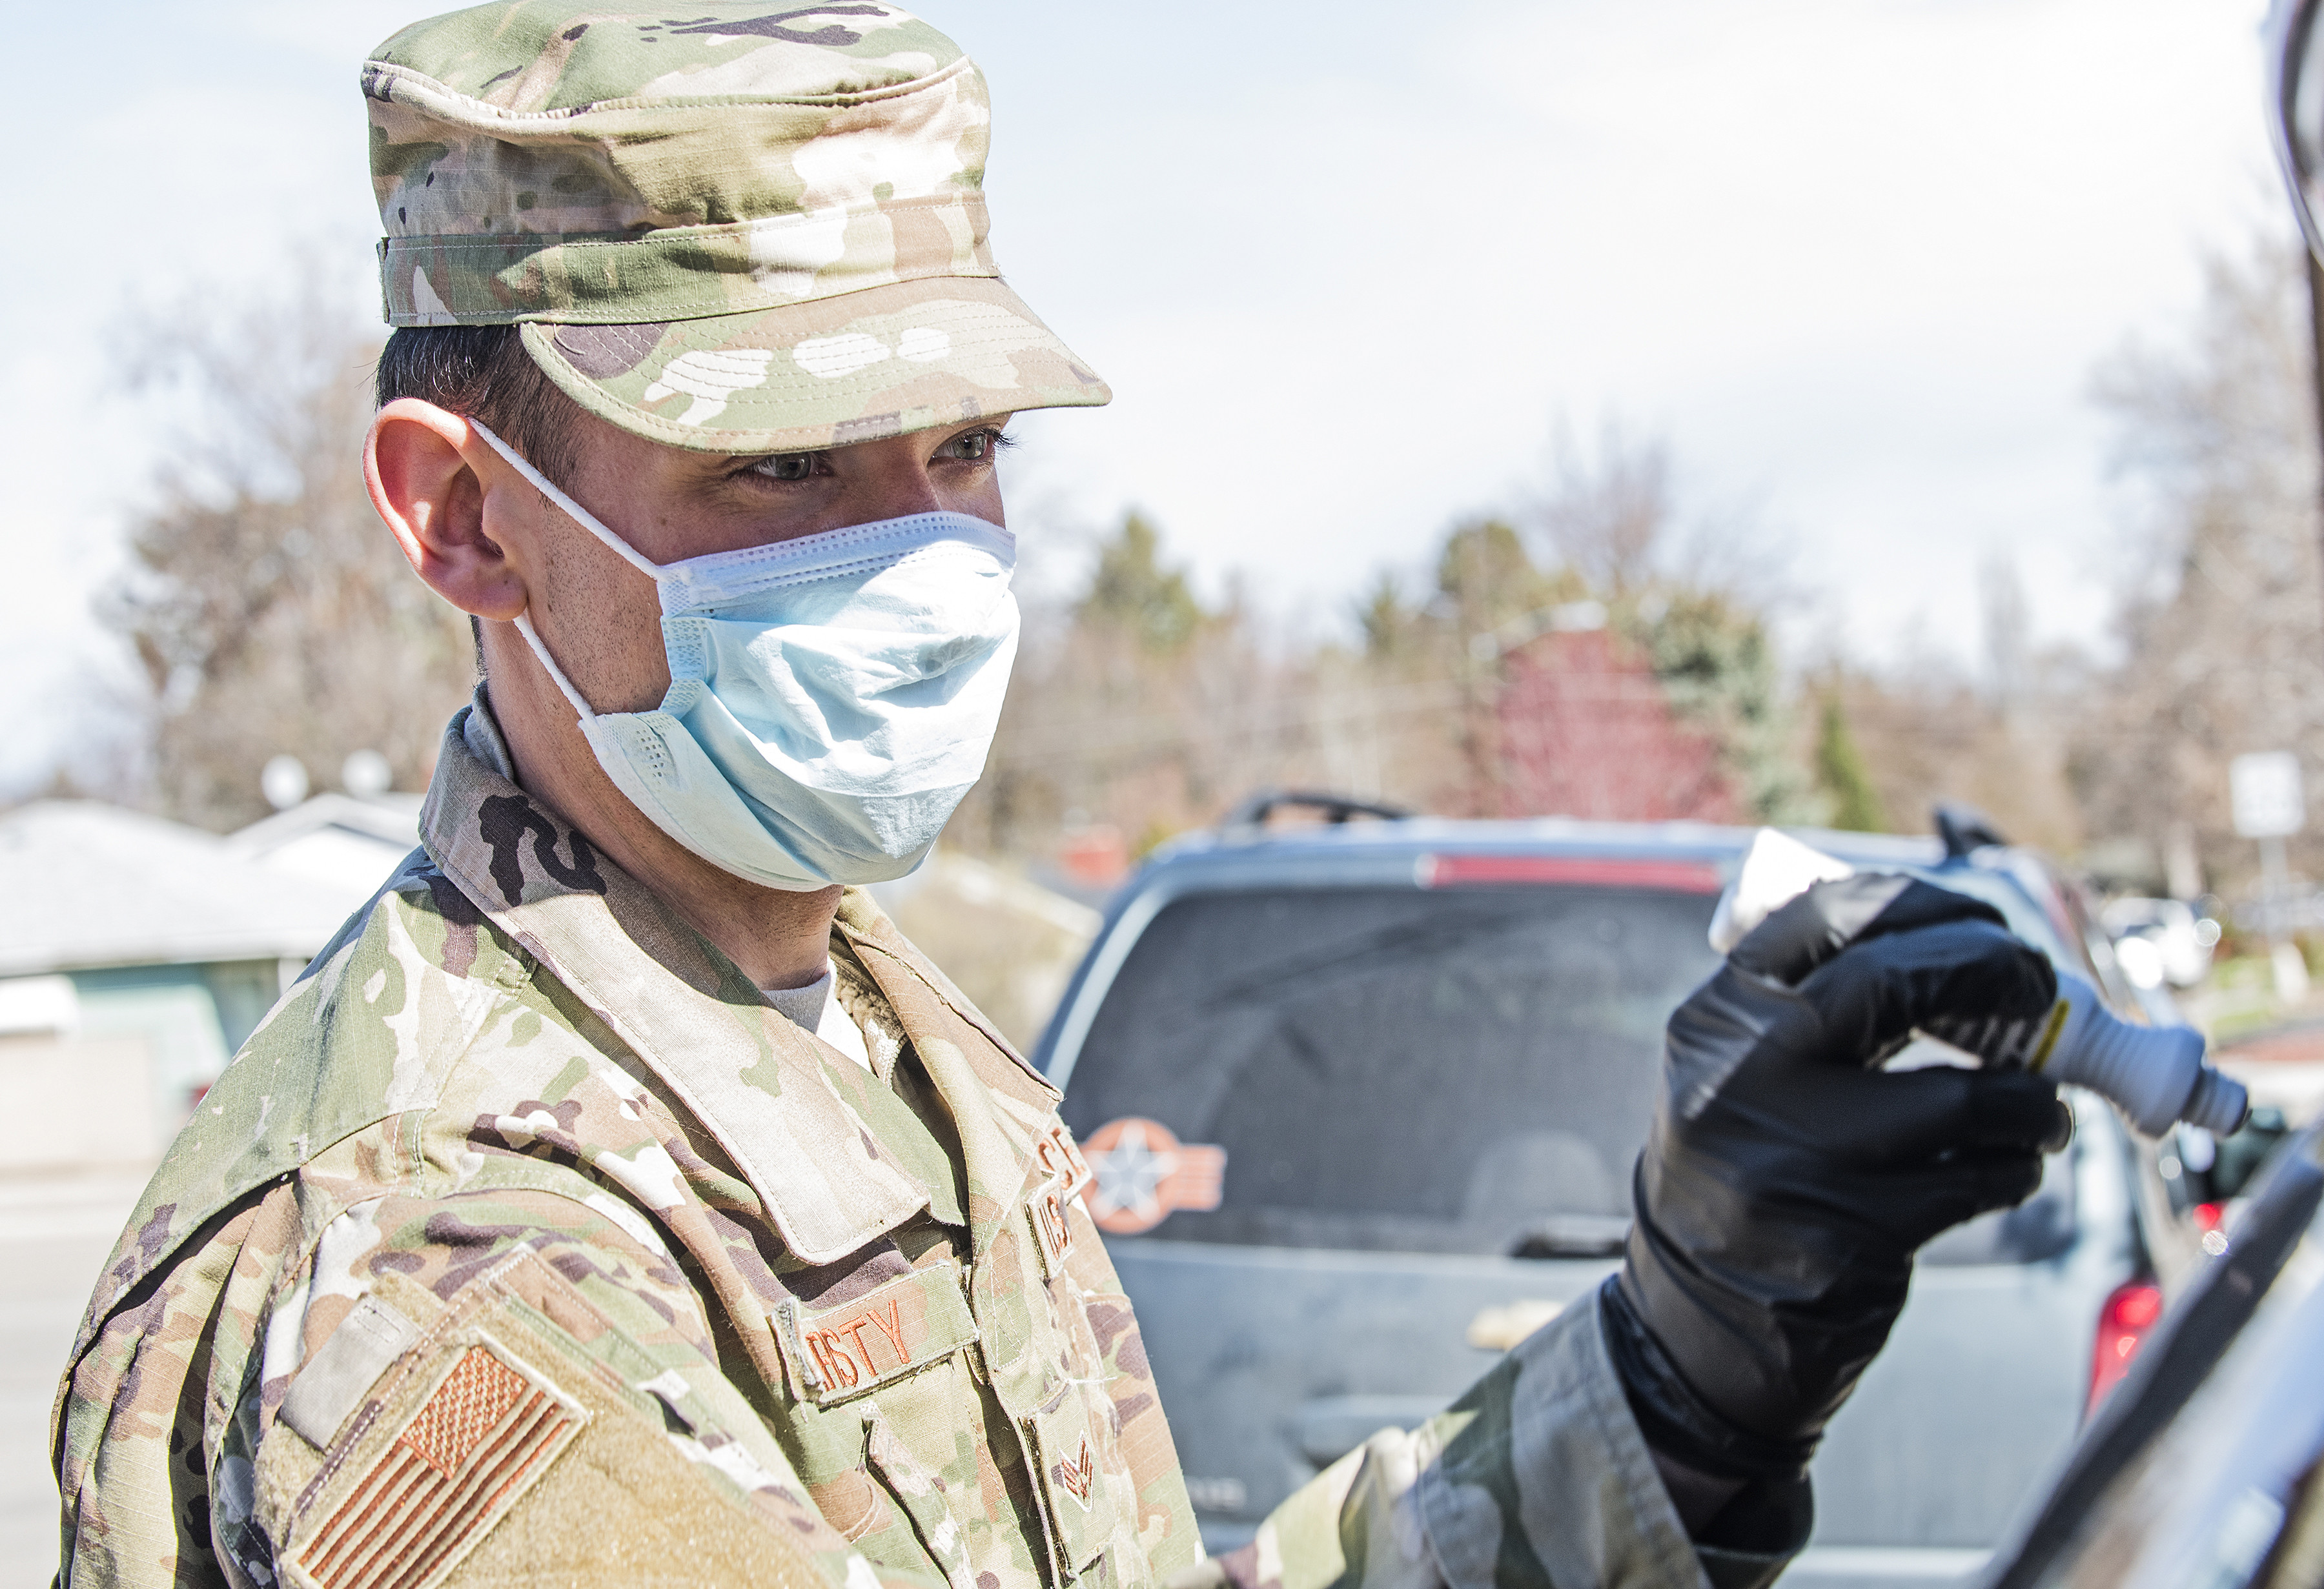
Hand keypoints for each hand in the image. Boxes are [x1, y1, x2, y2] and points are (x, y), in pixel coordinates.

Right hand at [1602, 873, 2070, 1501]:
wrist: (1702, 1319)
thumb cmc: (1752, 1171)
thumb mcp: (1742, 1072)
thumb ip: (1818, 1006)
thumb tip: (1960, 943)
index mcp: (1717, 1020)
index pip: (1823, 916)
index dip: (1924, 907)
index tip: (1983, 924)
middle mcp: (1744, 1077)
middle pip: (1894, 980)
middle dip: (1995, 972)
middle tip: (2040, 988)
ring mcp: (1799, 1158)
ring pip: (1965, 1094)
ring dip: (2032, 1097)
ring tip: (2039, 1106)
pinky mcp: (1856, 1234)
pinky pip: (1980, 1175)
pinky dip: (2016, 1163)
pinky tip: (2007, 1165)